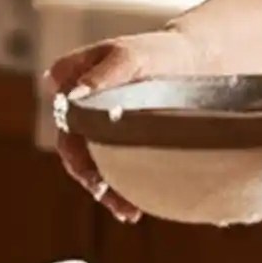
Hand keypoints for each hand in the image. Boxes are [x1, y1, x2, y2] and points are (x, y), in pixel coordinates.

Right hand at [45, 27, 215, 222]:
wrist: (195, 58)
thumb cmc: (160, 51)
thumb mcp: (131, 56)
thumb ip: (103, 73)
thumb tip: (73, 95)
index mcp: (71, 79)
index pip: (66, 124)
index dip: (76, 153)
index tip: (93, 174)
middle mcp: (79, 103)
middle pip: (78, 149)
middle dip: (92, 178)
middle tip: (112, 198)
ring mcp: (99, 121)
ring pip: (96, 161)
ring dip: (108, 189)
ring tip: (126, 210)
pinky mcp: (121, 136)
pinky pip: (116, 164)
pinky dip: (123, 186)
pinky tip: (134, 206)